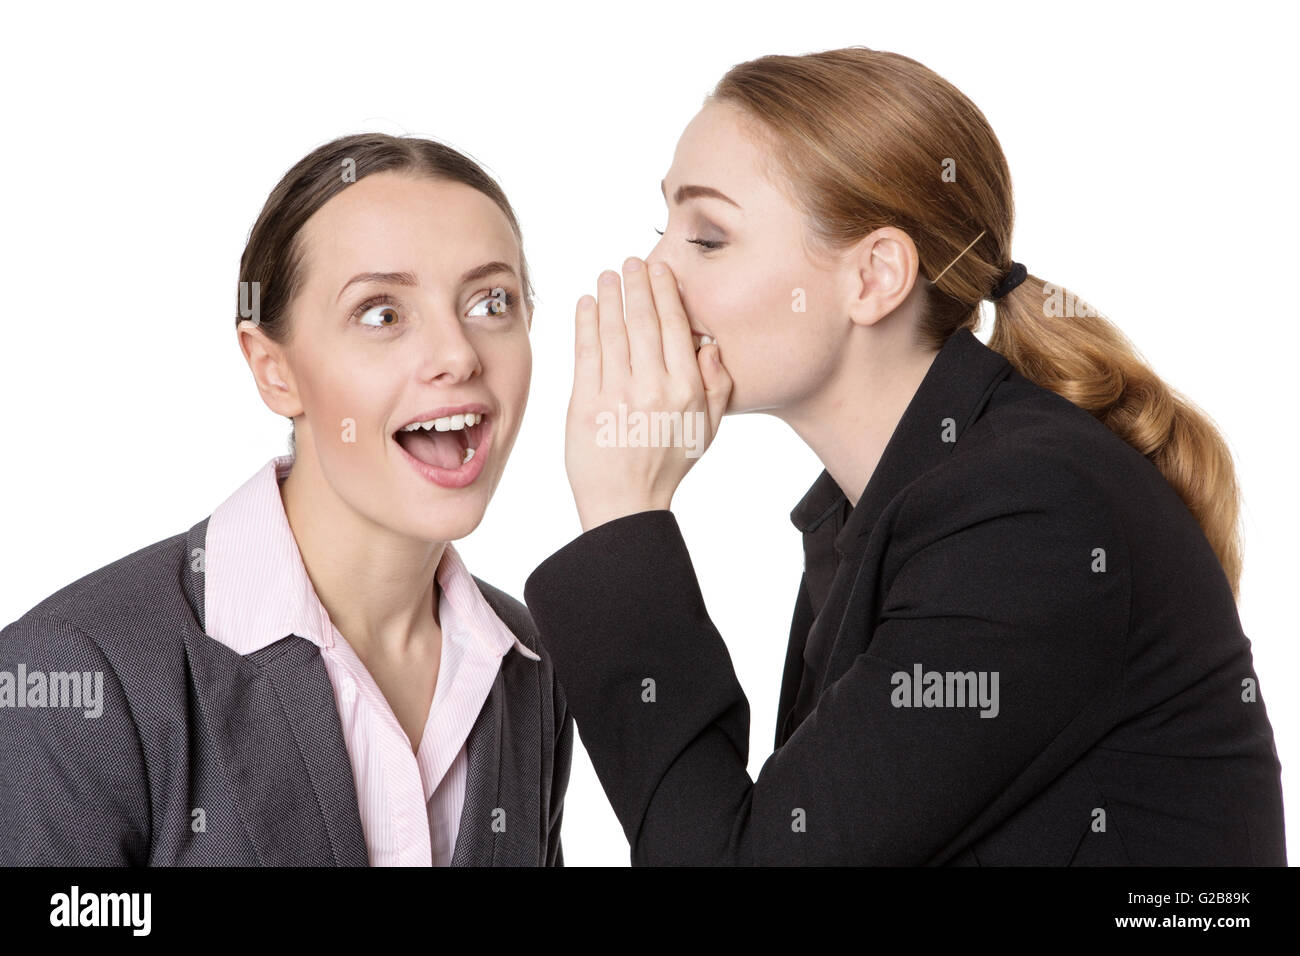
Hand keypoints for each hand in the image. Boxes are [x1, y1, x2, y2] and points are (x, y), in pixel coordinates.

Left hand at [565, 256, 731, 531]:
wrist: (626, 503)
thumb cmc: (667, 465)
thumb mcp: (707, 429)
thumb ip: (716, 386)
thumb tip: (709, 345)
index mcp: (686, 390)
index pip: (674, 327)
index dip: (664, 293)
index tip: (658, 271)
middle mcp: (653, 387)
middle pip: (643, 321)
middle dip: (636, 285)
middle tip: (631, 262)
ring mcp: (617, 394)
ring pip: (613, 331)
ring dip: (610, 296)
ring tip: (608, 275)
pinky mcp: (586, 404)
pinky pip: (586, 352)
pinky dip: (586, 323)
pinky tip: (587, 304)